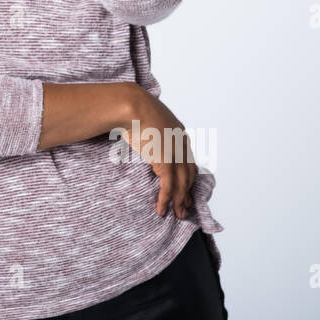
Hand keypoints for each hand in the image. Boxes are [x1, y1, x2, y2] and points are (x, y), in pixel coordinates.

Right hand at [117, 84, 199, 219]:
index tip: (185, 187)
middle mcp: (181, 144)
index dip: (187, 175)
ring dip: (179, 201)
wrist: (130, 105)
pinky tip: (162, 209)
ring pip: (182, 183)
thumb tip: (140, 133)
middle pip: (189, 174)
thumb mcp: (147, 117)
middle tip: (184, 206)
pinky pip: (168, 186)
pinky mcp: (165, 162)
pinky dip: (166, 199)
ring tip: (177, 214)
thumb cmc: (132, 107)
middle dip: (187, 192)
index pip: (188, 159)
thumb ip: (150, 128)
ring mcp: (174, 153)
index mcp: (179, 132)